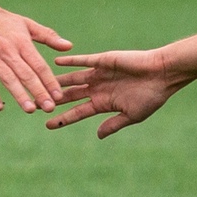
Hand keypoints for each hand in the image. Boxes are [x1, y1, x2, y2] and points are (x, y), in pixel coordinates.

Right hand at [0, 2, 71, 112]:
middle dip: (39, 92)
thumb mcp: (25, 23)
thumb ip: (48, 35)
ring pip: (8, 79)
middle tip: (50, 107)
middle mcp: (7, 51)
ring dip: (20, 95)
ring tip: (30, 109)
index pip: (39, 65)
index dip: (49, 81)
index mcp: (21, 42)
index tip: (58, 95)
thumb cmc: (0, 19)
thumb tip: (69, 46)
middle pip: (26, 74)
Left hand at [45, 48, 189, 137]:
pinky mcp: (103, 60)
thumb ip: (113, 125)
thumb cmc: (151, 97)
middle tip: (33, 103)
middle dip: (52, 99)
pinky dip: (70, 61)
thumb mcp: (132, 116)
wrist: (162, 74)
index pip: (78, 112)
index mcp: (104, 103)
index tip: (46, 125)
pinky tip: (56, 62)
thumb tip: (98, 136)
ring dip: (56, 81)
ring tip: (38, 83)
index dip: (62, 119)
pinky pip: (83, 61)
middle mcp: (98, 88)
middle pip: (70, 95)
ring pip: (72, 79)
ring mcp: (99, 74)